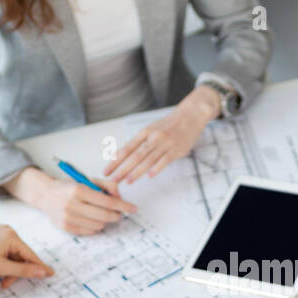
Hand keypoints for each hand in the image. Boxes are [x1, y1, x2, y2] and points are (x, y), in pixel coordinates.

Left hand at [0, 223, 52, 287]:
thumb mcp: (1, 268)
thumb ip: (24, 271)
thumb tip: (42, 272)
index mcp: (11, 235)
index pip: (30, 255)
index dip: (40, 266)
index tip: (51, 273)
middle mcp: (7, 231)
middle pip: (21, 256)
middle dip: (16, 272)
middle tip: (6, 284)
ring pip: (13, 255)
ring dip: (9, 269)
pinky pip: (5, 252)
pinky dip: (3, 262)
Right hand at [3, 165, 135, 235]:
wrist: (46, 195)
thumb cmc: (70, 187)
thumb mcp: (88, 180)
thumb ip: (107, 186)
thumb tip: (121, 198)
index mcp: (79, 190)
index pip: (108, 202)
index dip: (123, 206)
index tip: (133, 208)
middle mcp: (72, 204)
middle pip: (105, 215)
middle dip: (116, 215)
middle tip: (119, 213)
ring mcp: (68, 217)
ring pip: (99, 225)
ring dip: (106, 221)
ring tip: (103, 214)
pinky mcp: (66, 227)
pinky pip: (90, 231)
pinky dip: (96, 226)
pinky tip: (93, 219)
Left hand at [102, 86, 219, 183]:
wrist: (190, 115)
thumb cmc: (169, 124)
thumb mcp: (152, 129)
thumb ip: (140, 143)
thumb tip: (124, 156)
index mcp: (144, 132)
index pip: (126, 148)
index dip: (115, 160)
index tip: (106, 170)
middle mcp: (153, 138)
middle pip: (135, 155)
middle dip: (122, 169)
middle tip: (113, 179)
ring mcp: (165, 144)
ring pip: (148, 159)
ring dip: (137, 172)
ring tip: (127, 181)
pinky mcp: (177, 150)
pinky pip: (165, 160)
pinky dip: (157, 168)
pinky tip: (150, 176)